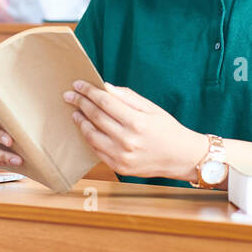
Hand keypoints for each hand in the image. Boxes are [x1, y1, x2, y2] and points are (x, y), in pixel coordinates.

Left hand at [63, 80, 206, 180]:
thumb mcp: (151, 108)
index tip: (78, 84)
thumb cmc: (167, 129)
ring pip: (92, 135)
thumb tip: (104, 87)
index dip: (89, 91)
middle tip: (70, 96)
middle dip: (80, 103)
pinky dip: (89, 138)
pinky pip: (97, 151)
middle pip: (95, 117)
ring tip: (76, 112)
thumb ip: (127, 97)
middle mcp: (128, 140)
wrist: (181, 157)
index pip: (105, 102)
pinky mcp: (119, 167)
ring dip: (81, 122)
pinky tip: (87, 129)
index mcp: (137, 122)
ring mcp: (122, 156)